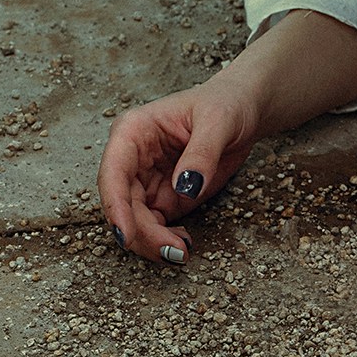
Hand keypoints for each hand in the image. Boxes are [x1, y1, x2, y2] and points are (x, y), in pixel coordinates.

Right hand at [98, 80, 261, 262]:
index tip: (126, 235)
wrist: (243, 111)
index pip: (113, 172)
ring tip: (181, 252)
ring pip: (135, 220)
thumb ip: (201, 153)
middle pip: (123, 204)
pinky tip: (184, 243)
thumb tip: (185, 187)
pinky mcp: (163, 197)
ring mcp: (146, 180)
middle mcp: (132, 158)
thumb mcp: (217, 121)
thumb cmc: (225, 104)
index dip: (115, 206)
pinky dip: (165, 240)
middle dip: (142, 233)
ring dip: (152, 242)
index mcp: (133, 132)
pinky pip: (154, 226)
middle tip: (173, 251)